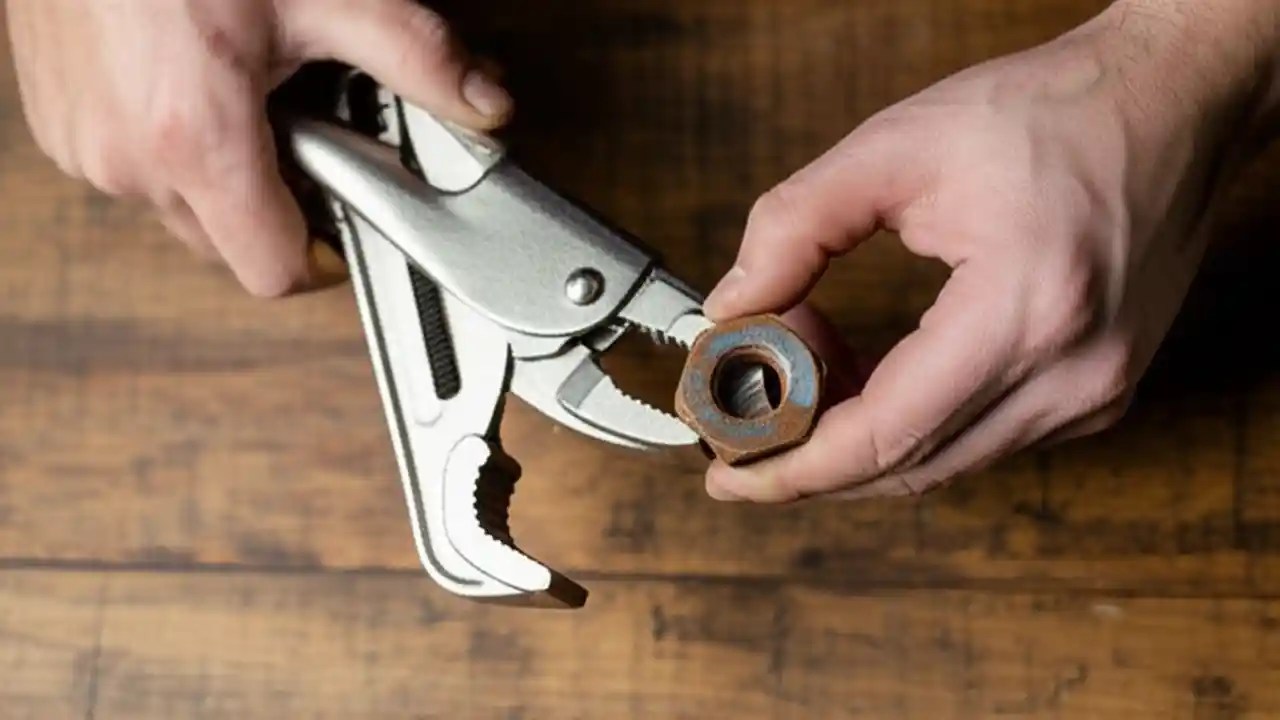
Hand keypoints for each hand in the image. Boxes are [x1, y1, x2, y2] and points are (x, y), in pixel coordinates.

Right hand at [5, 0, 511, 296]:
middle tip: (304, 133)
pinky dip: (171, 146)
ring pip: (180, 210)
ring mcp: (81, 146)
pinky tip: (195, 83)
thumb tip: (482, 103)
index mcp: (193, 139)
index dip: (323, 258)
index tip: (342, 228)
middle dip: (279, 204)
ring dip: (225, 175)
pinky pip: (132, 170)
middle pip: (230, 245)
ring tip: (246, 95)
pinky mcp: (55, 126)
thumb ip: (412, 55)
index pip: (273, 270)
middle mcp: (126, 160)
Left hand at [702, 0, 1278, 501]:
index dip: (794, 469)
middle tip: (739, 426)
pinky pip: (979, 436)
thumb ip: (795, 227)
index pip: (886, 436)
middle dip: (810, 457)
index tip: (728, 475)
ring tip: (801, 359)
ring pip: (943, 460)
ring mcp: (1095, 393)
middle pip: (910, 468)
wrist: (1169, 102)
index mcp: (1027, 312)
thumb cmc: (1051, 110)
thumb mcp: (898, 147)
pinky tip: (863, 367)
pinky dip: (908, 419)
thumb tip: (730, 308)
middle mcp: (1075, 375)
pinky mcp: (1098, 391)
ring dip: (856, 432)